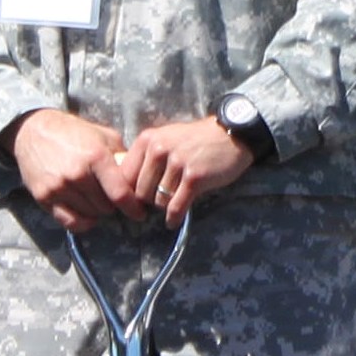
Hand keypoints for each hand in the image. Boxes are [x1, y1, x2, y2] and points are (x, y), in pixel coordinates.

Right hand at [1, 108, 144, 232]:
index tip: (140, 214)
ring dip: (97, 211)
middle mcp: (77, 174)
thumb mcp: (103, 136)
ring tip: (96, 200)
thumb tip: (140, 177)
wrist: (33, 130)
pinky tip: (86, 215)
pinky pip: (70, 222)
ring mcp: (59, 187)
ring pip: (91, 215)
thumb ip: (122, 156)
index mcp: (95, 157)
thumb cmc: (72, 132)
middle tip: (111, 197)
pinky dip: (82, 222)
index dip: (133, 208)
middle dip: (113, 205)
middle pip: (107, 207)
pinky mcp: (45, 196)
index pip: (121, 194)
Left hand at [122, 116, 254, 226]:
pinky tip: (174, 221)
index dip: (128, 193)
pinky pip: (176, 206)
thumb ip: (146, 157)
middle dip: (148, 202)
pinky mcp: (194, 177)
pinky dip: (173, 218)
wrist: (230, 135)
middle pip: (140, 192)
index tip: (134, 203)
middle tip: (157, 204)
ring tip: (172, 203)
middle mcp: (159, 149)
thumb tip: (125, 185)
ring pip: (158, 200)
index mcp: (148, 140)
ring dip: (164, 207)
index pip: (125, 175)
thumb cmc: (195, 141)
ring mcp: (177, 163)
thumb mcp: (165, 139)